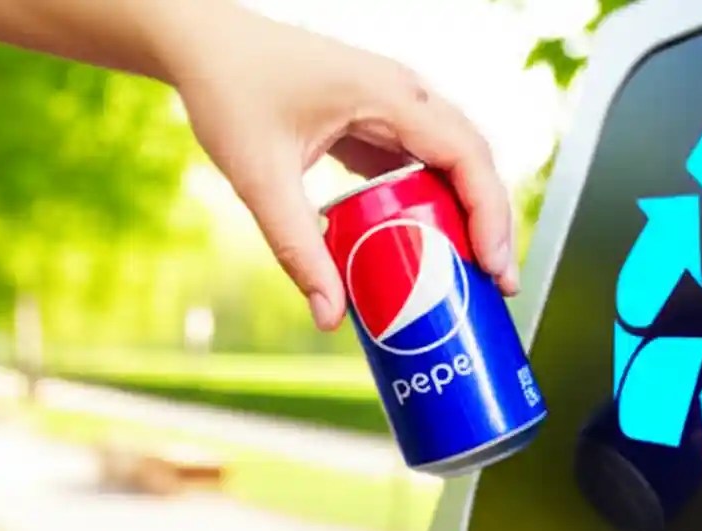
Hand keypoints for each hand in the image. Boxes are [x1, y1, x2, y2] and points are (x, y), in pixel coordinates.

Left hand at [165, 7, 517, 330]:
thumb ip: (296, 249)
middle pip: (474, 161)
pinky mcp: (379, 118)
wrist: (204, 44)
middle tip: (497, 286)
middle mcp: (404, 93)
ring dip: (469, 214)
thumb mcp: (261, 179)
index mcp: (388, 96)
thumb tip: (329, 317)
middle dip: (492, 224)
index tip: (493, 266)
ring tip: (474, 274)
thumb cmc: (230, 91)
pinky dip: (436, 203)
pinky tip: (432, 245)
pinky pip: (424, 162)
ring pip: (455, 161)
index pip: (466, 155)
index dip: (490, 213)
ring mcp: (395, 104)